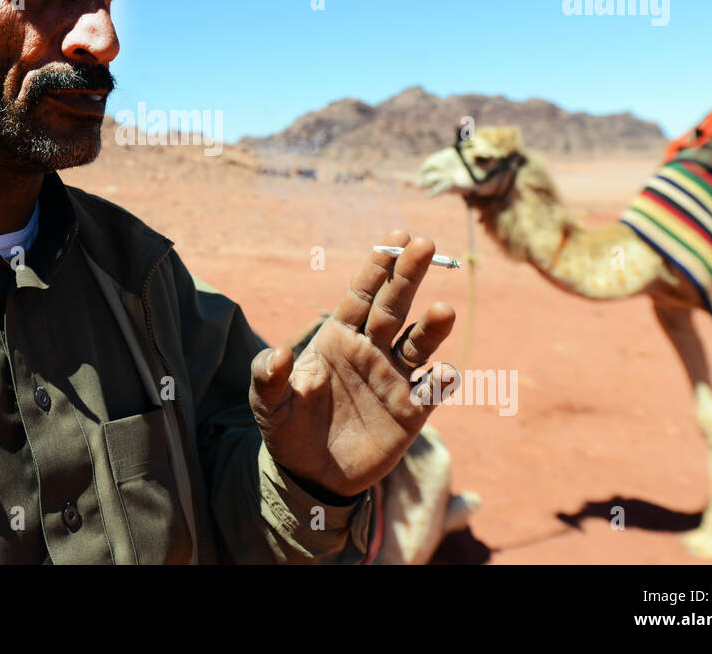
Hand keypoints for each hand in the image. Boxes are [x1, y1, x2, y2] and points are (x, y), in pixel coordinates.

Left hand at [248, 230, 458, 497]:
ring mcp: (393, 378)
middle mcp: (370, 350)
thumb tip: (276, 354)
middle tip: (425, 244)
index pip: (360, 294)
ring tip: (444, 309)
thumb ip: (268, 377)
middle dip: (408, 275)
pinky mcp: (410, 411)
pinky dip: (441, 382)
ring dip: (432, 327)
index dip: (376, 266)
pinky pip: (432, 391)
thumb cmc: (287, 428)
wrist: (309, 475)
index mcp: (337, 337)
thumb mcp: (267, 403)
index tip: (394, 237)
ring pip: (418, 344)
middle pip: (393, 306)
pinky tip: (442, 376)